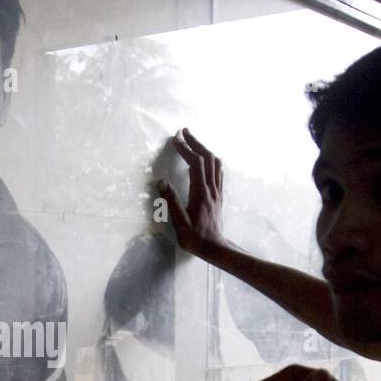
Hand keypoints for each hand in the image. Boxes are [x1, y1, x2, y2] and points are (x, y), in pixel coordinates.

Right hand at [161, 127, 226, 261]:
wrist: (215, 248)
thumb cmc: (195, 238)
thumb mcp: (179, 223)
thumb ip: (171, 201)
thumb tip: (161, 182)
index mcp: (200, 193)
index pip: (195, 163)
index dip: (185, 149)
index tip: (175, 140)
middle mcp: (211, 188)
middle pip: (208, 157)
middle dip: (195, 142)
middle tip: (183, 132)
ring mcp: (217, 191)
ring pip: (216, 163)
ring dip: (204, 149)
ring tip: (193, 142)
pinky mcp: (219, 195)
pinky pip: (218, 171)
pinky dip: (210, 160)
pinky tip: (205, 160)